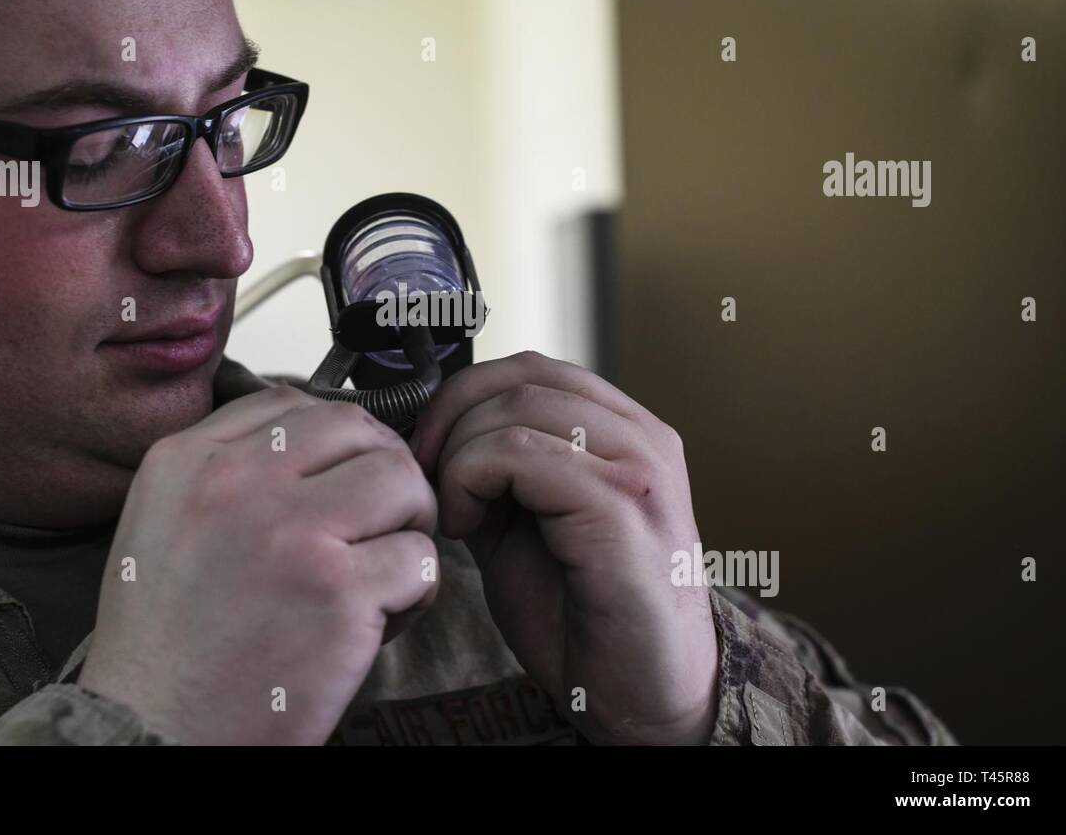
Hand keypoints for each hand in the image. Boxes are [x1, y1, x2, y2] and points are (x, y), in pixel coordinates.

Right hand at [80, 386, 438, 744]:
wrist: (153, 728)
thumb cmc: (165, 637)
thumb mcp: (162, 519)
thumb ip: (225, 466)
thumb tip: (309, 437)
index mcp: (190, 460)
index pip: (294, 404)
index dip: (336, 440)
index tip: (340, 481)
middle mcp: (239, 483)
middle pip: (359, 431)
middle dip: (383, 473)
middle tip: (378, 522)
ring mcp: (292, 534)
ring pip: (402, 481)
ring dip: (410, 523)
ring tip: (383, 566)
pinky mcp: (338, 593)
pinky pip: (419, 559)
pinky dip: (414, 590)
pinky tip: (380, 618)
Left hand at [411, 351, 718, 744]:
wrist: (643, 698)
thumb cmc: (586, 619)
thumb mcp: (523, 526)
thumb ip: (492, 472)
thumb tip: (428, 436)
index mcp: (626, 433)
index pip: (532, 368)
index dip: (463, 394)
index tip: (423, 443)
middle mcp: (642, 438)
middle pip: (521, 377)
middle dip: (450, 419)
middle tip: (421, 474)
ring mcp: (638, 469)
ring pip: (517, 409)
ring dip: (458, 454)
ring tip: (451, 510)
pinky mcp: (622, 508)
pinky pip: (523, 455)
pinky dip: (471, 478)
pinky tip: (464, 524)